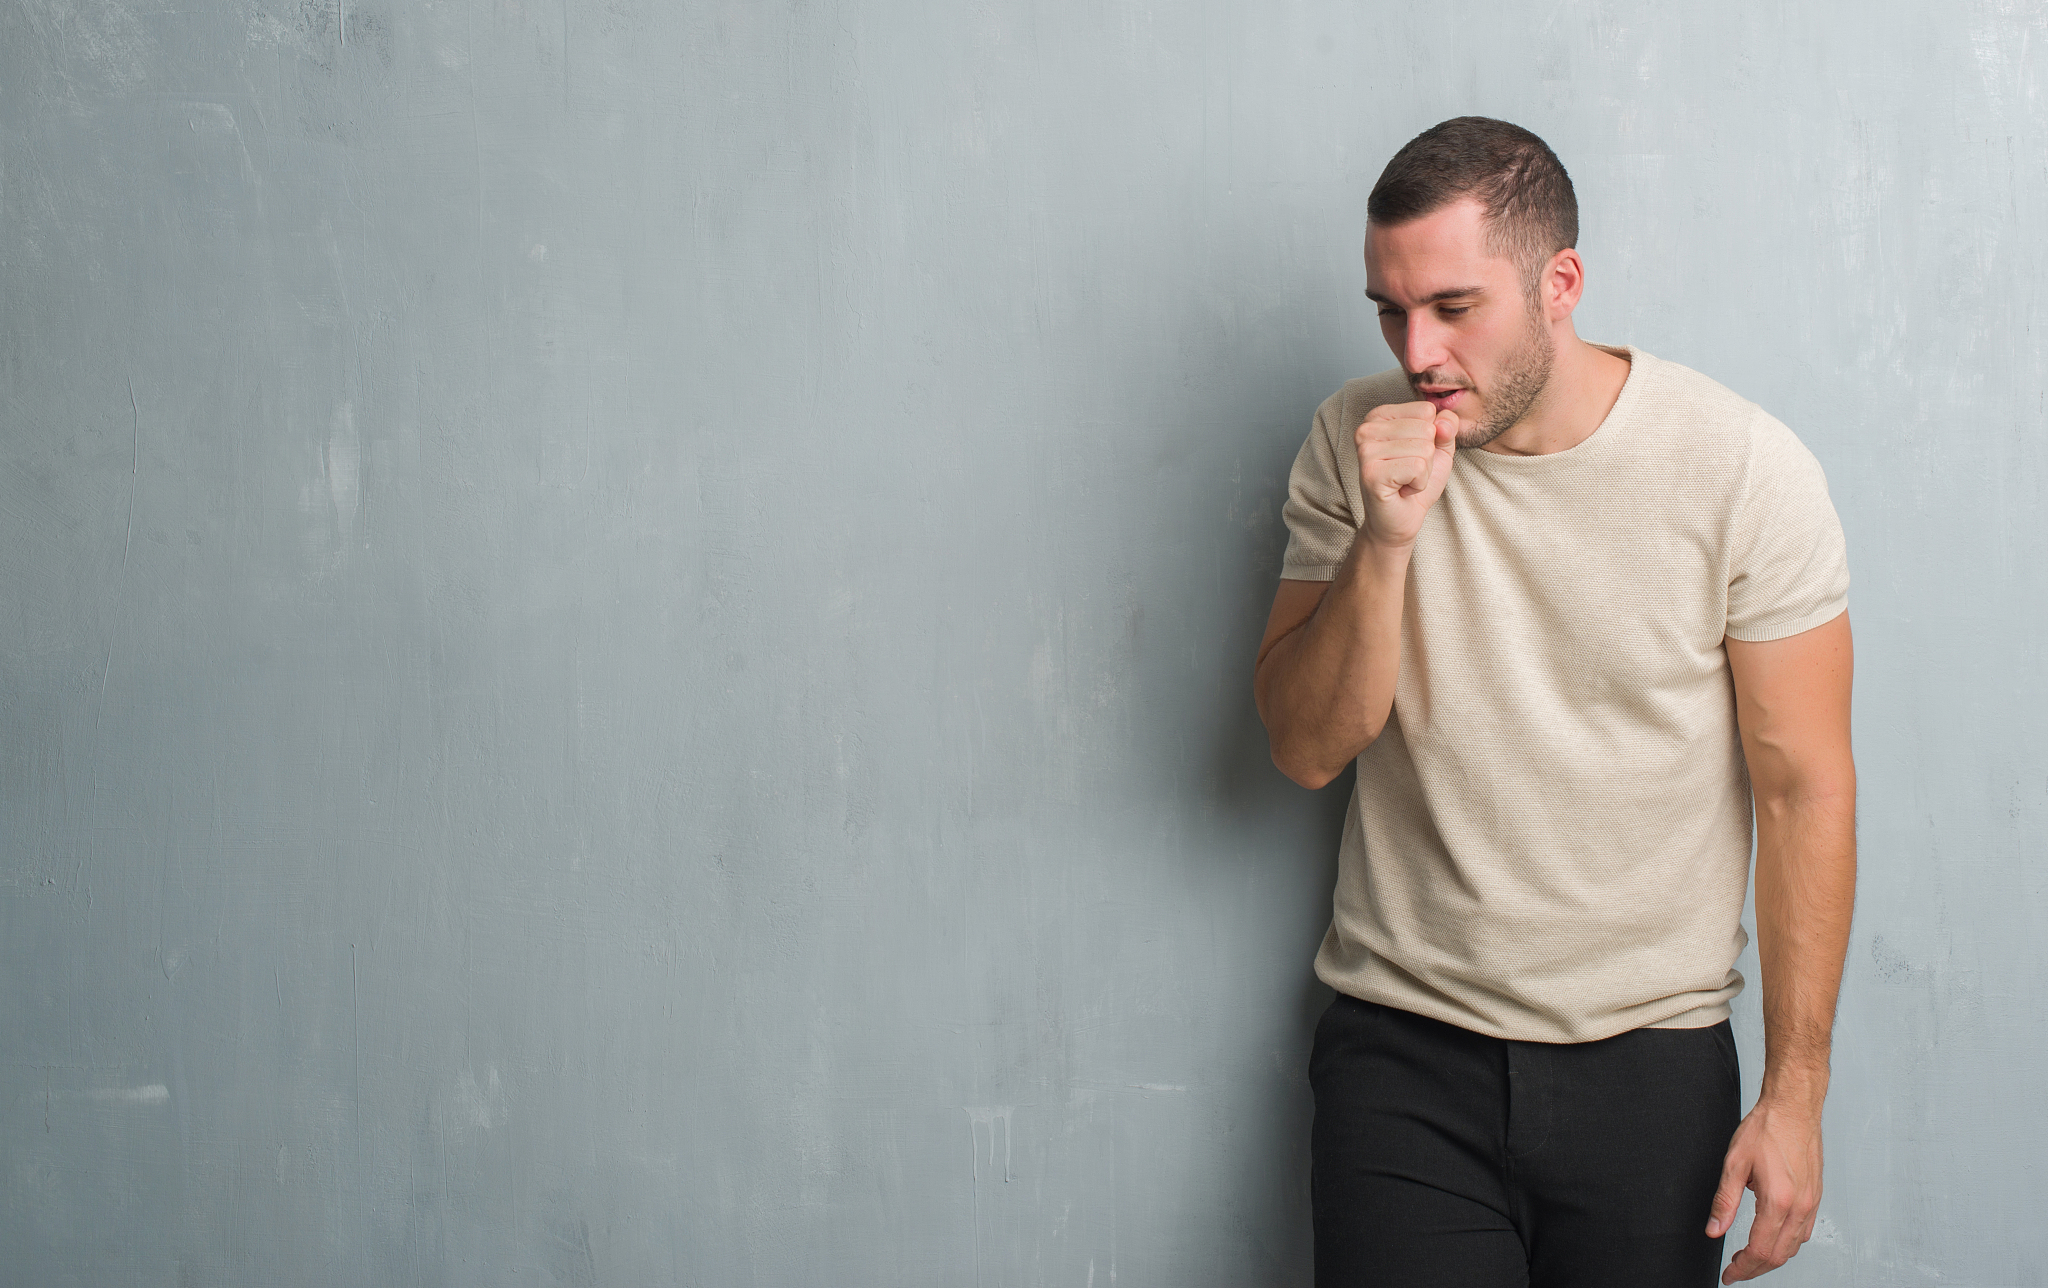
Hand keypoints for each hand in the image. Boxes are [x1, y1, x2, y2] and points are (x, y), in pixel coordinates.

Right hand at [1354, 402, 1455, 549]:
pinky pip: (1418, 468)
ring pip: (1424, 449)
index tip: (1412, 455)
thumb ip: (1447, 426)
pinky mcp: (1372, 473)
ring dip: (1423, 472)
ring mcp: (1366, 451)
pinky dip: (1418, 484)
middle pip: (1426, 428)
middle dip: (1428, 457)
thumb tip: (1443, 422)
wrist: (1401, 519)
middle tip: (1408, 472)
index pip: (1426, 410)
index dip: (1431, 437)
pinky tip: (1402, 490)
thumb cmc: (1415, 481)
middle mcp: (1366, 429)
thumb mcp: (1439, 447)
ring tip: (1404, 481)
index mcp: (1379, 416)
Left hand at [1707, 1096, 1823, 1281]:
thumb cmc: (1766, 1129)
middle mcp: (1800, 1207)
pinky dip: (1787, 1243)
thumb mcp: (1734, 1164)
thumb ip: (1725, 1201)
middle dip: (1755, 1268)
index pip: (1760, 1250)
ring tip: (1749, 1257)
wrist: (1794, 1108)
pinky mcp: (1816, 1197)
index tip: (1729, 1275)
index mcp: (1779, 1201)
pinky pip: (1804, 1232)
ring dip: (1772, 1258)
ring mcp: (1812, 1203)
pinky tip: (1773, 1238)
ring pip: (1793, 1247)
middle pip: (1779, 1255)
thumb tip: (1714, 1230)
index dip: (1742, 1268)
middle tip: (1735, 1270)